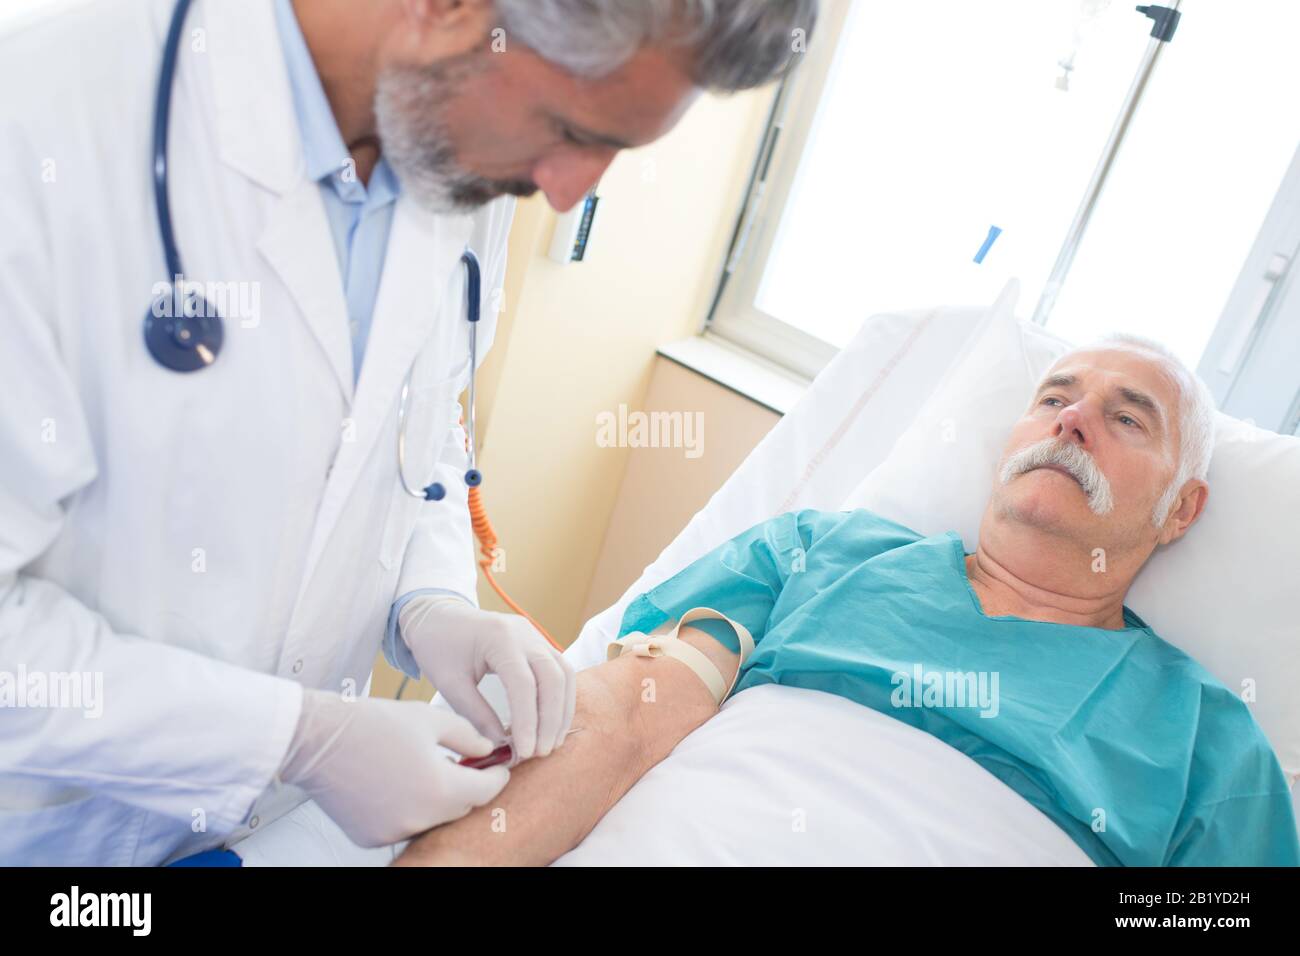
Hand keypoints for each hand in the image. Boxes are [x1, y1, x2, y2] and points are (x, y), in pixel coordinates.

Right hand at [279, 689, 507, 847]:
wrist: (317, 739)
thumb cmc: (372, 723)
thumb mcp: (431, 719)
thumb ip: (468, 737)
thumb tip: (487, 751)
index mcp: (440, 788)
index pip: (486, 791)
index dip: (497, 777)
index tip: (499, 766)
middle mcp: (419, 818)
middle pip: (460, 807)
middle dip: (467, 786)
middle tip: (464, 763)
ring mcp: (393, 832)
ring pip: (432, 818)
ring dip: (437, 799)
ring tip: (426, 769)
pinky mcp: (370, 837)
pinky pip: (403, 825)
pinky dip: (408, 809)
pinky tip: (399, 783)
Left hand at [399, 596, 576, 760]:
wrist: (439, 615)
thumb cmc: (439, 646)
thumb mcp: (449, 683)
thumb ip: (476, 714)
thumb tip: (500, 745)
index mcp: (498, 637)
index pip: (523, 683)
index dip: (527, 720)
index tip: (524, 751)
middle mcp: (524, 634)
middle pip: (553, 678)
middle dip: (551, 719)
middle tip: (541, 752)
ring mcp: (535, 636)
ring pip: (563, 674)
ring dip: (561, 711)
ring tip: (551, 743)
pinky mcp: (539, 643)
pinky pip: (560, 671)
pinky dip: (560, 699)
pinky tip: (552, 724)